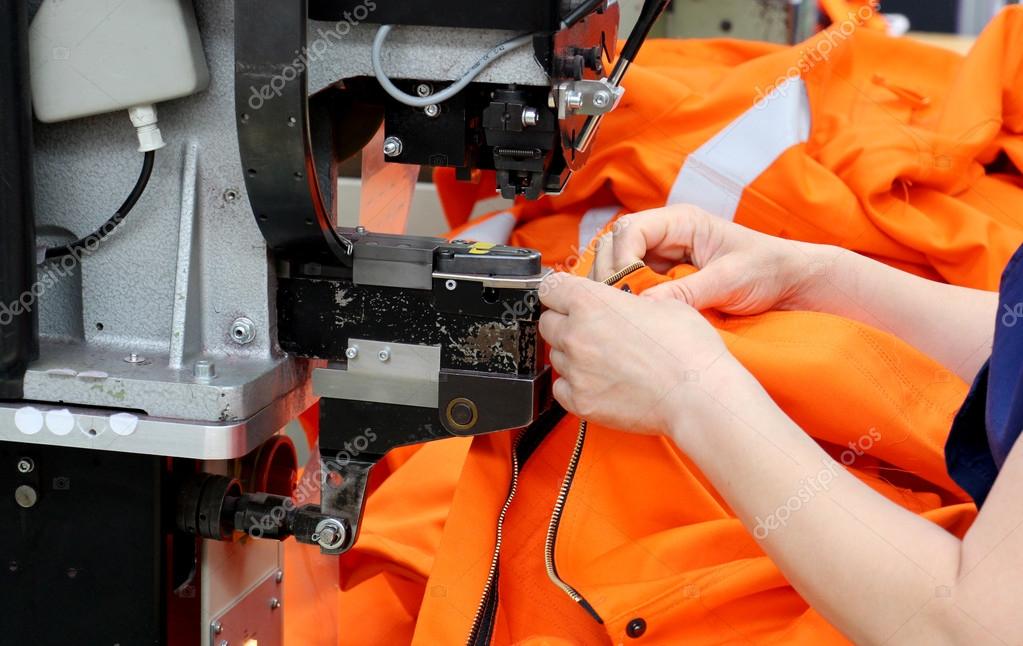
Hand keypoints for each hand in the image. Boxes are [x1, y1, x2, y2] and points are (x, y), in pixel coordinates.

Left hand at [539, 273, 746, 437]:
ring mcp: (575, 371)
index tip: (567, 298)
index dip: (560, 293)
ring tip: (603, 360)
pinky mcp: (580, 402)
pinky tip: (598, 383)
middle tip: (590, 330)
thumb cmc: (688, 349)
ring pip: (556, 356)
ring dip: (572, 355)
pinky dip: (574, 386)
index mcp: (591, 302)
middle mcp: (576, 334)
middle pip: (547, 323)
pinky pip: (561, 389)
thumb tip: (619, 305)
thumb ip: (624, 301)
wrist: (698, 395)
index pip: (550, 289)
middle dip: (564, 323)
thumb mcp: (660, 303)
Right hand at [592, 205, 832, 314]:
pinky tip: (635, 315)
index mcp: (682, 222)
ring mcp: (665, 257)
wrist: (792, 285)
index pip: (631, 229)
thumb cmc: (769, 271)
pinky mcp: (667, 278)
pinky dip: (630, 298)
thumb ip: (686, 293)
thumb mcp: (729, 281)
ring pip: (621, 264)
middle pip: (616, 245)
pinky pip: (636, 284)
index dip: (620, 258)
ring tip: (624, 311)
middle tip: (617, 304)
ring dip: (617, 287)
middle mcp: (668, 235)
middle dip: (611, 273)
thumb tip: (646, 306)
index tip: (624, 289)